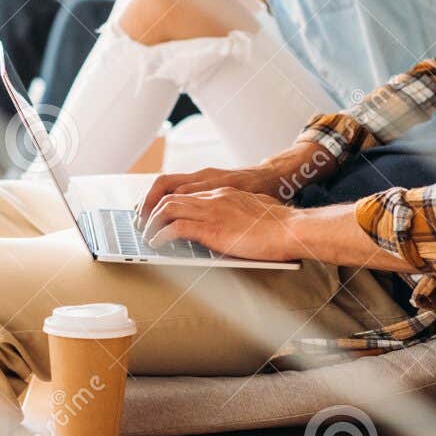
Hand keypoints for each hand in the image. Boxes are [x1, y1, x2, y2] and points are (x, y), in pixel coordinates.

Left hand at [142, 187, 298, 262]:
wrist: (291, 228)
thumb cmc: (280, 224)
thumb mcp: (255, 209)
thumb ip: (240, 211)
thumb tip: (235, 224)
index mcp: (223, 193)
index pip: (185, 191)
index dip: (166, 202)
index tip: (157, 214)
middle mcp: (213, 197)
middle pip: (170, 196)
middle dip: (152, 211)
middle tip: (144, 225)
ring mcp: (212, 211)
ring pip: (168, 208)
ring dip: (152, 222)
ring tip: (147, 236)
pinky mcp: (212, 228)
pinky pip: (176, 227)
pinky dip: (162, 235)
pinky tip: (158, 244)